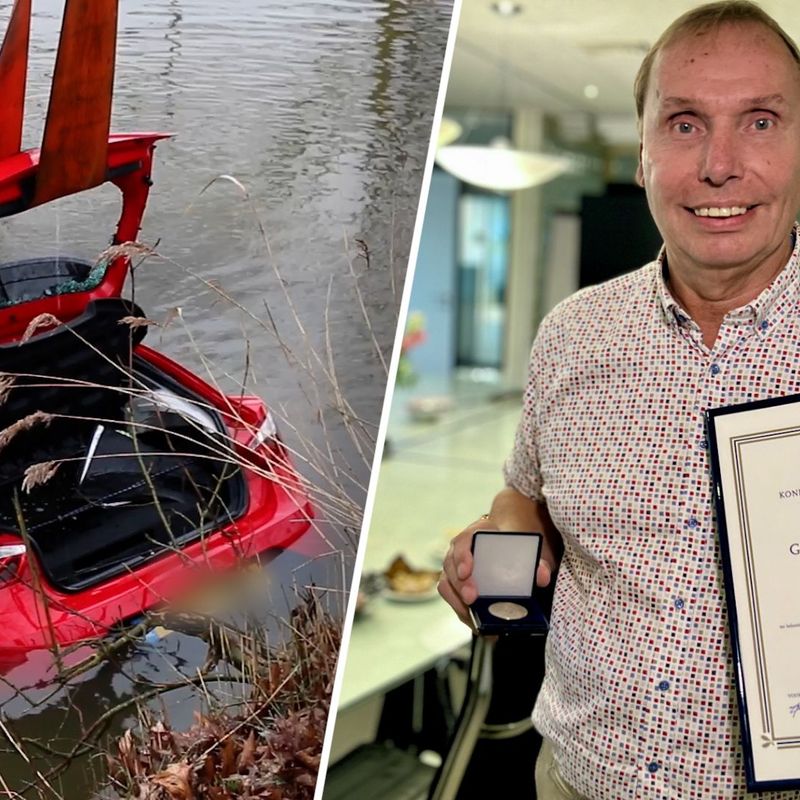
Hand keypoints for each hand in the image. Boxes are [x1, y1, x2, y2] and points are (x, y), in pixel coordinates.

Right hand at [438, 502, 558, 628]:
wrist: (506, 546)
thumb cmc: (514, 546)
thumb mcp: (527, 549)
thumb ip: (537, 561)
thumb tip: (542, 577)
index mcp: (476, 534)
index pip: (463, 541)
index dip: (462, 557)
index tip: (467, 571)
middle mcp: (459, 551)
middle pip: (450, 566)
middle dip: (460, 585)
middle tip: (471, 599)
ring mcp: (454, 570)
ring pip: (447, 585)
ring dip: (458, 603)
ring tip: (475, 619)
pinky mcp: (456, 588)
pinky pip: (453, 601)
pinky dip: (464, 614)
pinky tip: (479, 626)